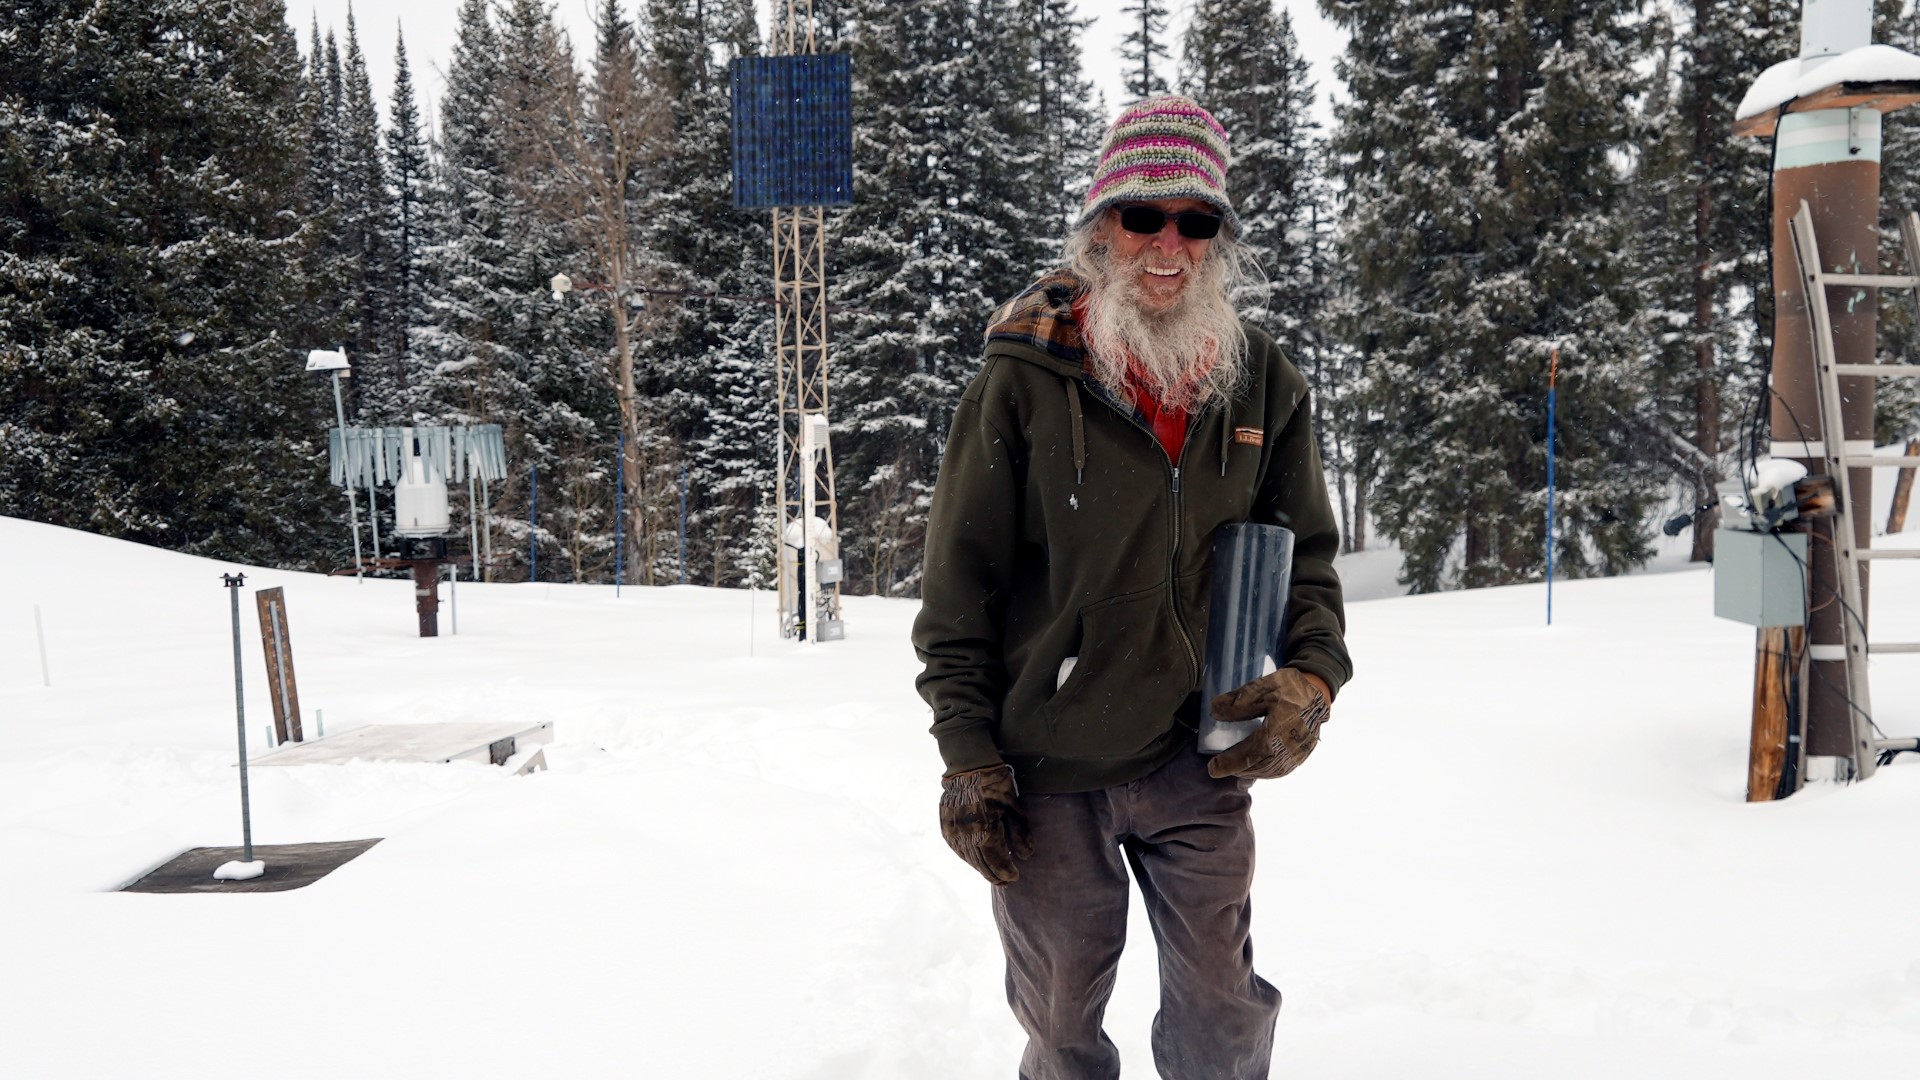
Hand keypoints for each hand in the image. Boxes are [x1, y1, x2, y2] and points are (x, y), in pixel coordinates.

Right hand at [939, 764, 1034, 885]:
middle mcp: (966, 836)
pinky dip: (968, 857)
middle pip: (981, 864)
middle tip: (1004, 881)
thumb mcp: (1014, 808)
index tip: (1015, 877)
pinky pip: (957, 849)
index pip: (996, 862)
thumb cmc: (995, 785)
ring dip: (981, 867)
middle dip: (994, 874)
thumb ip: (1021, 834)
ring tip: (992, 873)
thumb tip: (1025, 856)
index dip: (1006, 872)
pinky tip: (976, 859)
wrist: (969, 766)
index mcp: (984, 832)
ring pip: (968, 859)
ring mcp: (953, 832)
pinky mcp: (946, 827)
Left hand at [1206, 668, 1331, 780]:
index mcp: (1280, 729)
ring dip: (1252, 772)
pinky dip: (1267, 771)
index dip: (1231, 762)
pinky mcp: (1303, 752)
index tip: (1212, 768)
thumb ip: (1238, 701)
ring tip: (1234, 769)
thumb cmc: (1290, 687)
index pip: (1251, 753)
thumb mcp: (1262, 687)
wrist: (1319, 690)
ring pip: (1273, 770)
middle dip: (1238, 769)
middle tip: (1219, 768)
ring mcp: (1300, 751)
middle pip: (1261, 766)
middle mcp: (1291, 745)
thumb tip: (1214, 712)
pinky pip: (1283, 767)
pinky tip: (1256, 766)